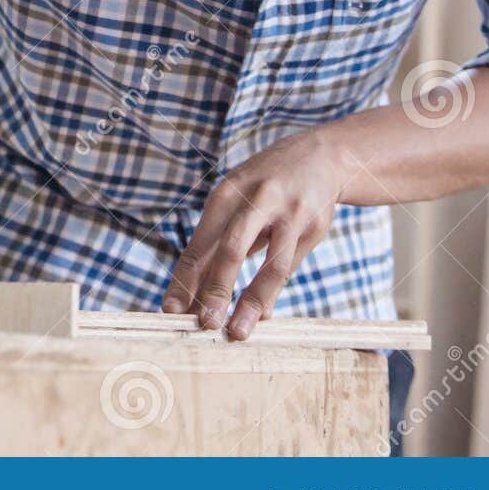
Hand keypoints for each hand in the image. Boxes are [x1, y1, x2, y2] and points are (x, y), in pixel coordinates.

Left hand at [162, 131, 345, 340]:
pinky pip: (290, 268)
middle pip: (232, 250)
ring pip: (270, 266)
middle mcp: (256, 200)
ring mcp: (289, 213)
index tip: (169, 310)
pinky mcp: (313, 227)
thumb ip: (214, 245)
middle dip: (216, 290)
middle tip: (205, 324)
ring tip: (238, 332)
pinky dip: (273, 294)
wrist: (319, 156)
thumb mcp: (234, 202)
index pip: (199, 243)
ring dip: (252, 302)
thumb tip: (189, 295)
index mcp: (226, 194)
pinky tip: (261, 315)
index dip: (184, 279)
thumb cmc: (262, 187)